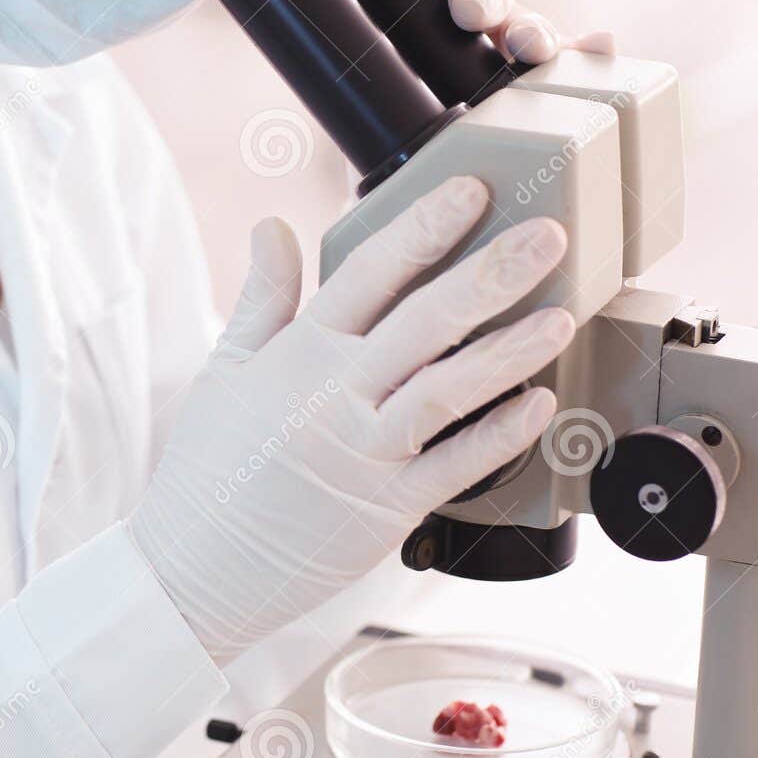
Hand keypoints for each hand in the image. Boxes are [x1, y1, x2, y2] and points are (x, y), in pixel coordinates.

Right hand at [127, 177, 574, 663]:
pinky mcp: (388, 509)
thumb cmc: (208, 469)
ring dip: (510, 350)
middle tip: (550, 234)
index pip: (368, 273)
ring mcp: (365, 454)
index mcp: (297, 354)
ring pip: (448, 390)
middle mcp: (334, 397)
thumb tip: (272, 225)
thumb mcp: (225, 370)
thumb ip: (262, 296)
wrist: (195, 567)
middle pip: (424, 322)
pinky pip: (455, 467)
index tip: (472, 190)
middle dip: (491, 272)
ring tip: (562, 315)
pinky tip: (540, 405)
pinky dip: (499, 436)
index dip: (423, 228)